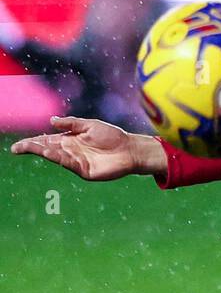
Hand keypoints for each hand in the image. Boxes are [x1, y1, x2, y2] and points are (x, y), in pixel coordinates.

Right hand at [10, 116, 167, 181]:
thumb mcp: (90, 125)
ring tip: (31, 147)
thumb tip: (51, 121)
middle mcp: (71, 152)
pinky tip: (49, 153)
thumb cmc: (113, 136)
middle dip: (32, 148)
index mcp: (70, 140)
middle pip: (47, 149)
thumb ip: (71, 123)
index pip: (48, 141)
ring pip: (56, 157)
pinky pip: (69, 164)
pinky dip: (58, 158)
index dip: (34, 142)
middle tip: (16, 148)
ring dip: (43, 152)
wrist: (130, 149)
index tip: (20, 144)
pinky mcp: (85, 171)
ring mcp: (77, 162)